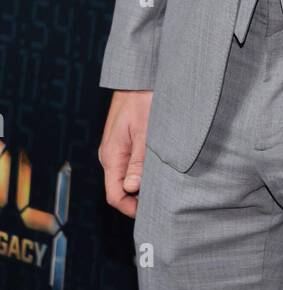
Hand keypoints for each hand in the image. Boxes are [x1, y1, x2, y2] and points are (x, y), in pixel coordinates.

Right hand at [99, 89, 152, 218]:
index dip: (131, 209)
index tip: (152, 213)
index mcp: (111, 155)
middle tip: (163, 201)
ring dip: (142, 184)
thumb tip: (131, 188)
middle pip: (119, 188)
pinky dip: (142, 171)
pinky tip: (159, 169)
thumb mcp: (145, 130)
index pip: (114, 195)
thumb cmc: (143, 99)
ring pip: (125, 176)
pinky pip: (129, 164)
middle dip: (138, 199)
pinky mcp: (124, 141)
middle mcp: (110, 154)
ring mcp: (116, 148)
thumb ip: (138, 160)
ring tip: (164, 185)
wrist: (139, 76)